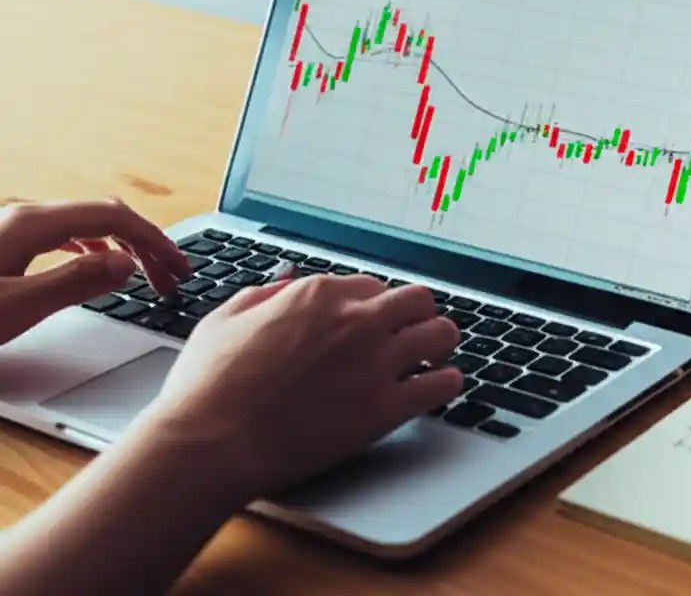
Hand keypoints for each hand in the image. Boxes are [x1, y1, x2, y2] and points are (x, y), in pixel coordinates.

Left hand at [0, 200, 191, 344]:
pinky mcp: (9, 245)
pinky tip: (98, 260)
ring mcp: (16, 230)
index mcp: (31, 224)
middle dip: (145, 245)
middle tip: (171, 279)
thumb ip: (73, 282)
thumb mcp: (17, 305)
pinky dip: (96, 248)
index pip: (112, 218)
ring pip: (86, 227)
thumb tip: (127, 265)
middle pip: (103, 219)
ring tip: (143, 275)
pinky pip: (66, 236)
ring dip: (122, 247)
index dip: (153, 239)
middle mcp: (26, 219)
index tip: (179, 266)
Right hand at [137, 275, 462, 498]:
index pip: (374, 287)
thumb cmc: (206, 386)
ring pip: (443, 334)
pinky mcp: (386, 408)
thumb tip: (287, 284)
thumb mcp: (224, 320)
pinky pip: (444, 384)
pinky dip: (447, 385)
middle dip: (418, 316)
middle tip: (413, 335)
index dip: (375, 307)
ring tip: (432, 360)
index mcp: (317, 295)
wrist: (210, 443)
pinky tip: (437, 389)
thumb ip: (263, 296)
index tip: (375, 325)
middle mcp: (355, 321)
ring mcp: (375, 363)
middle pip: (420, 300)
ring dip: (440, 345)